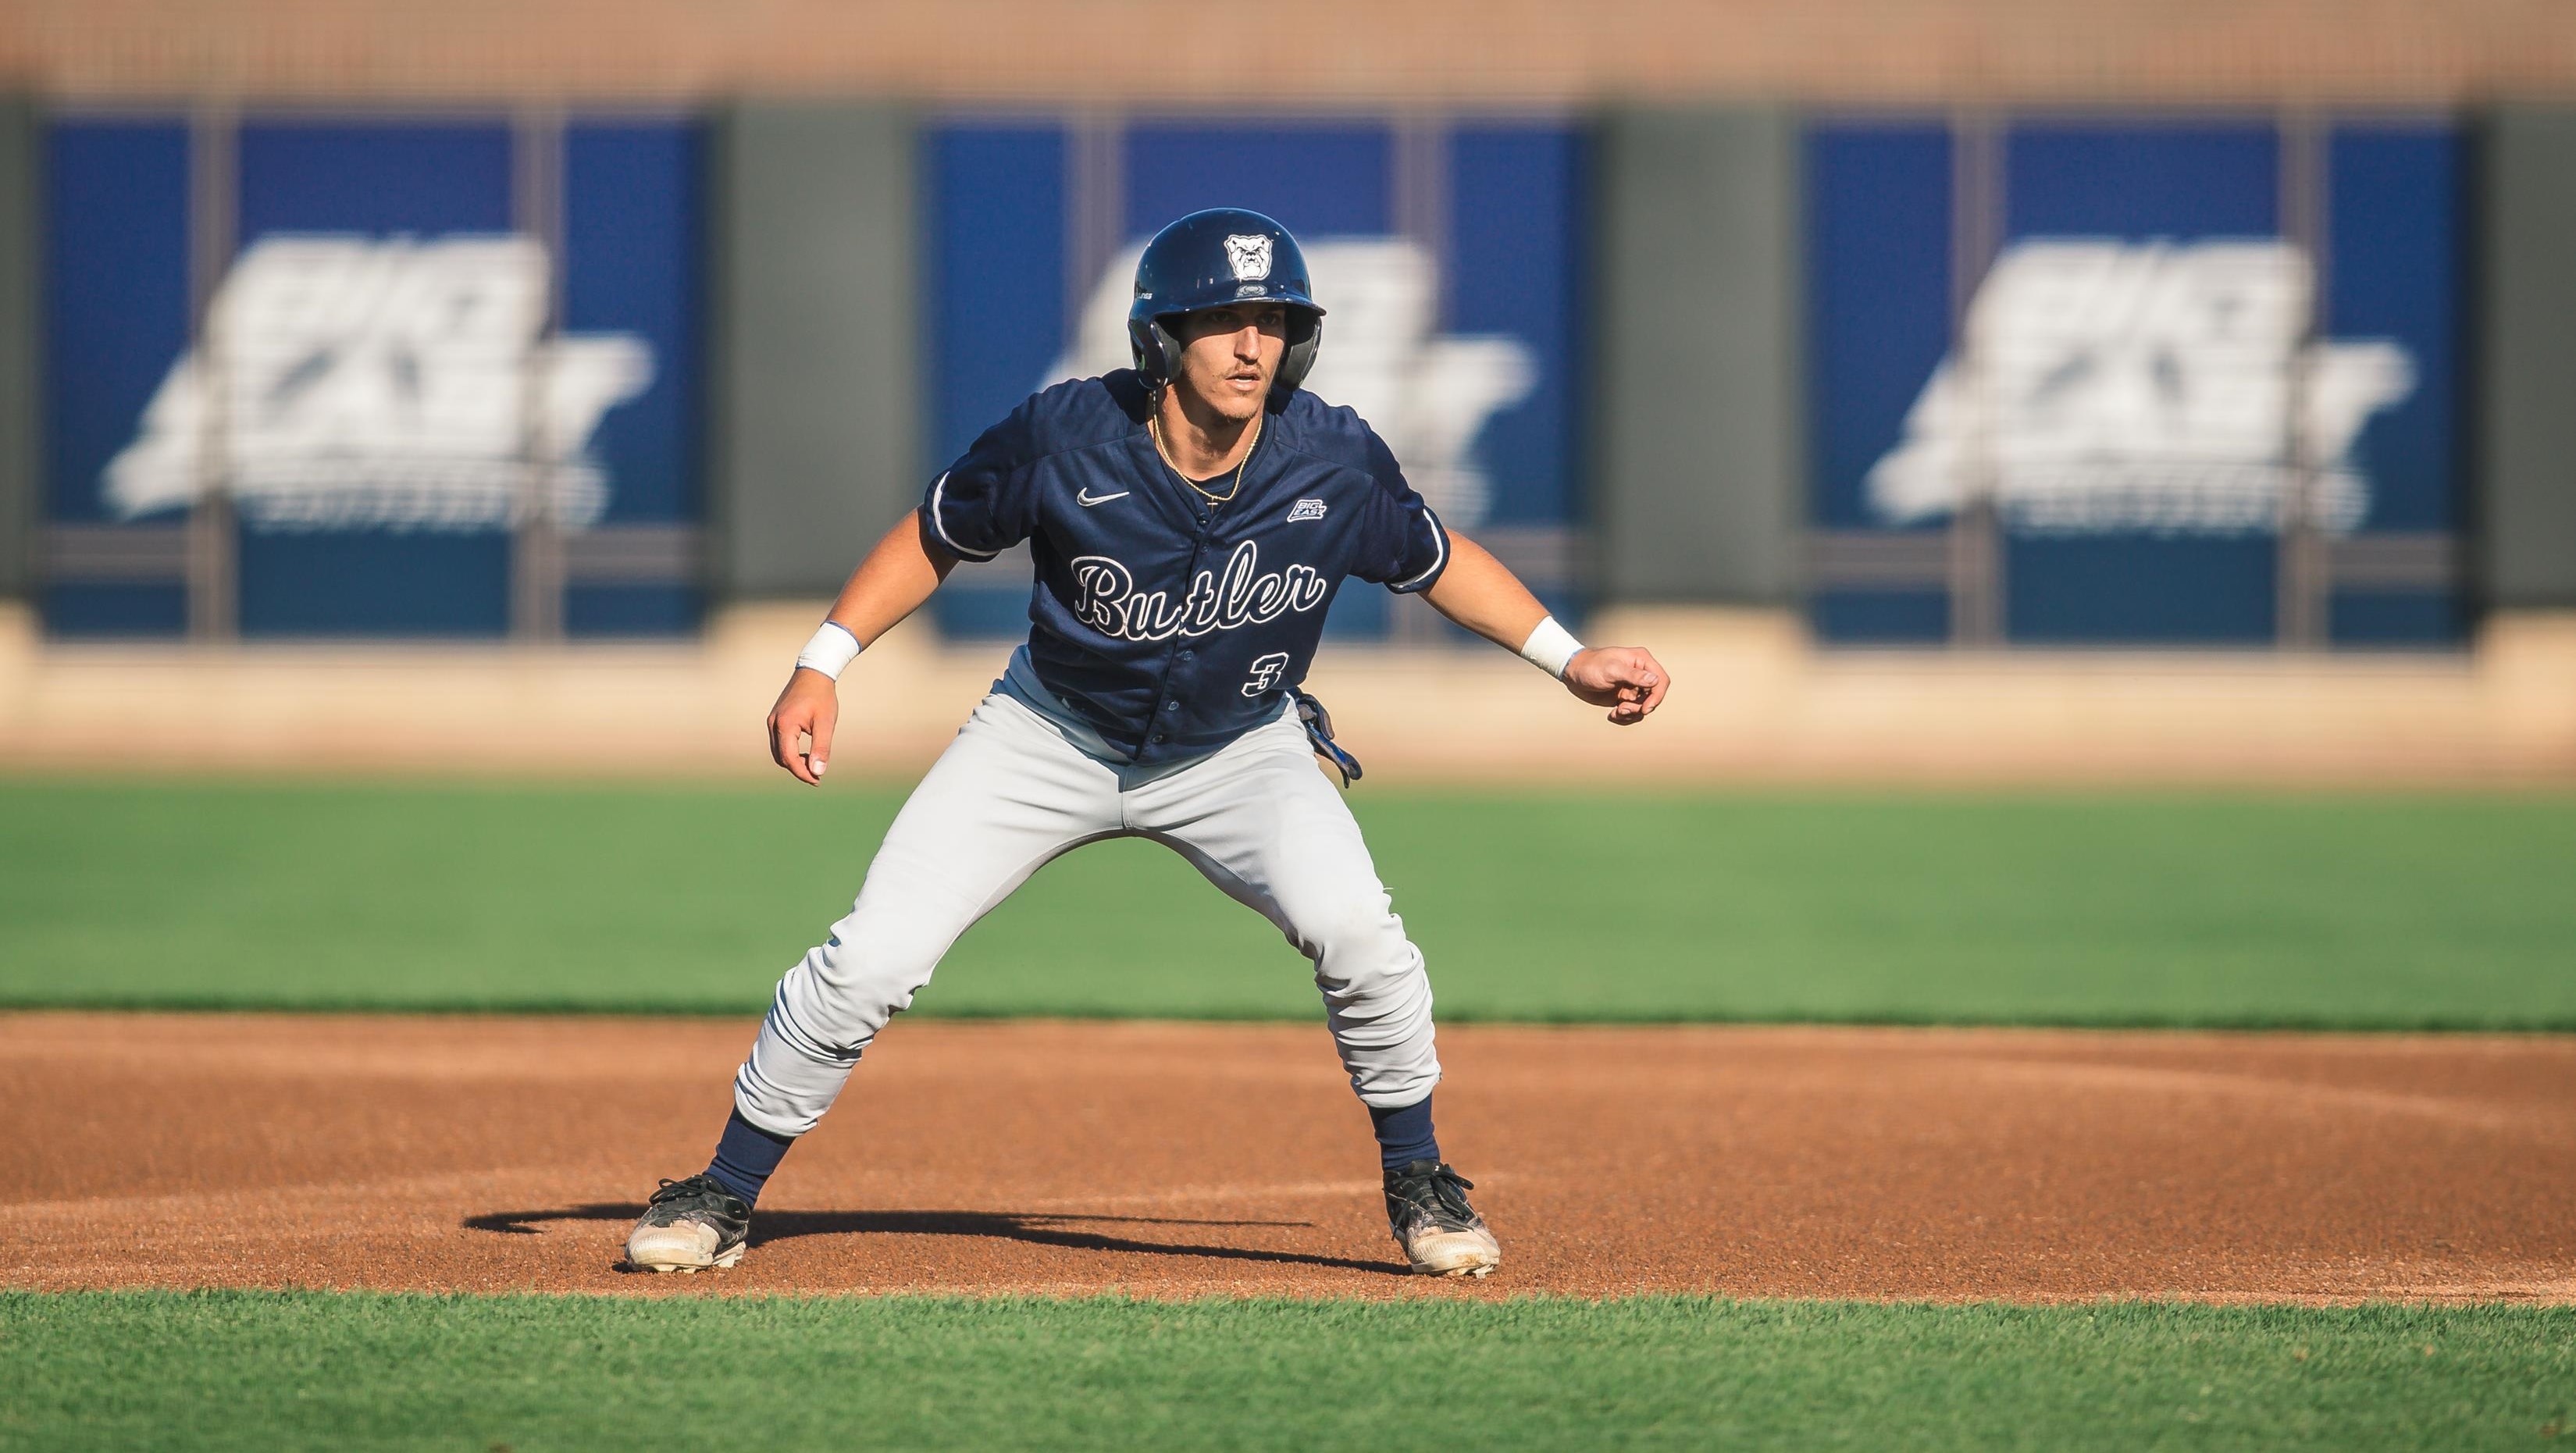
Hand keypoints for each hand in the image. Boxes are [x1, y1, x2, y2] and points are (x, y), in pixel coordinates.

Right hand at [767, 668, 839, 784]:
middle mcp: (773, 724)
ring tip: (813, 763)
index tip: (818, 780)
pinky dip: (790, 752)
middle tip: (817, 774)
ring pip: (778, 752)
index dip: (802, 773)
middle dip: (798, 769)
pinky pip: (779, 743)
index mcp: (785, 725)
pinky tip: (806, 752)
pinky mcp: (775, 719)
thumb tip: (818, 772)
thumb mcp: (826, 722)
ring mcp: (772, 721)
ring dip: (793, 761)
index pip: (789, 759)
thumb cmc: (822, 697)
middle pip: (781, 758)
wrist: (814, 672)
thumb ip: (822, 747)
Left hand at [1562, 646, 1669, 725]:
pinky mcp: (1625, 698)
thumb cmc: (1591, 666)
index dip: (1657, 696)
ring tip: (1616, 712)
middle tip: (1622, 709)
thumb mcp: (1611, 670)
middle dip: (1640, 707)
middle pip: (1654, 696)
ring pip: (1643, 707)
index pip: (1661, 680)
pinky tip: (1612, 715)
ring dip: (1631, 714)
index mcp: (1641, 661)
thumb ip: (1633, 675)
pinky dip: (1625, 717)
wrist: (1573, 674)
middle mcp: (1640, 674)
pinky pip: (1633, 713)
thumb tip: (1655, 680)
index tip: (1645, 708)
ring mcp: (1633, 687)